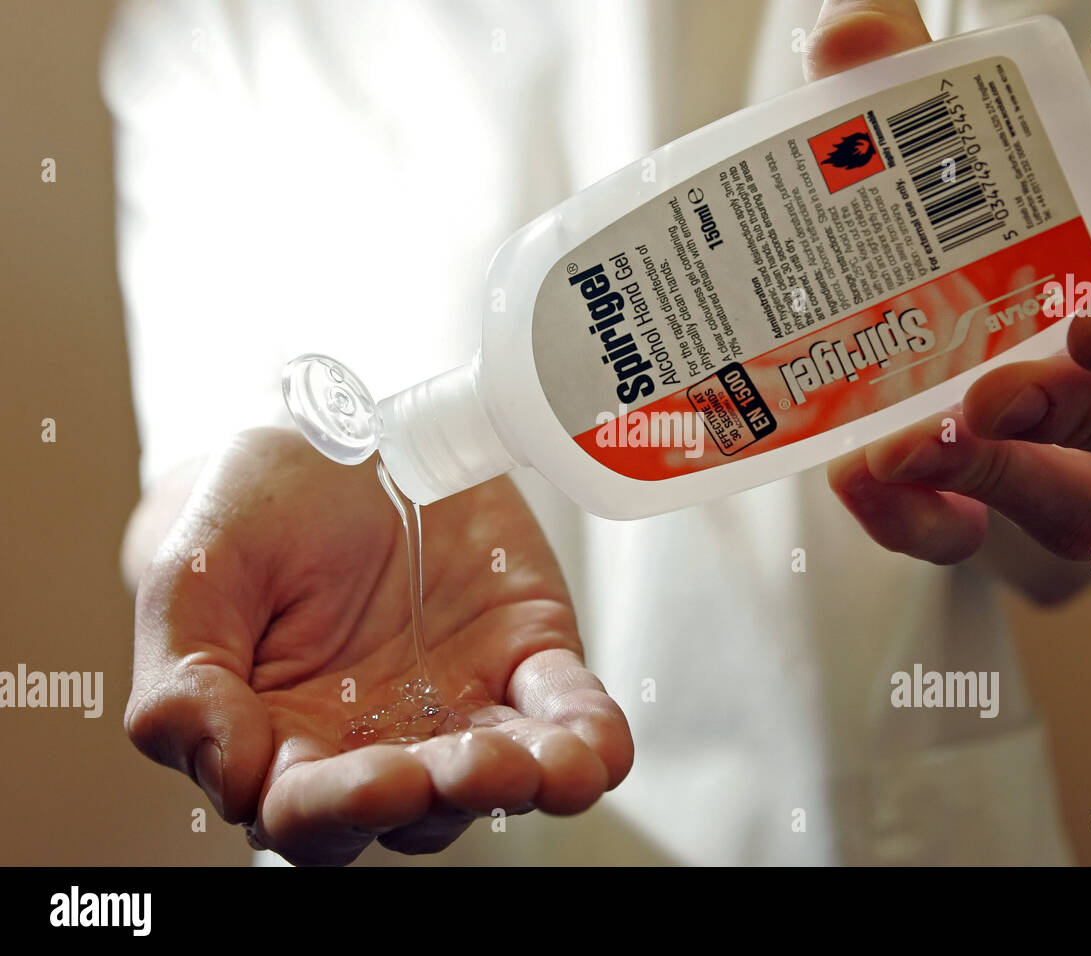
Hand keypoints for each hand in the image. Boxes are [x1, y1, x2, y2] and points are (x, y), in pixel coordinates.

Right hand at [126, 428, 632, 864]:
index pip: (306, 811)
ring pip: (498, 774)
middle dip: (446, 796)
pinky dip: (587, 736)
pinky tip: (597, 748)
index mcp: (281, 741)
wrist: (336, 434)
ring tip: (548, 767)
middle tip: (471, 768)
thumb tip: (234, 781)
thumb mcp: (192, 575)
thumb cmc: (252, 513)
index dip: (341, 808)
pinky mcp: (526, 659)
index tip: (379, 779)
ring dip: (528, 779)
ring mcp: (459, 705)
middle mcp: (377, 742)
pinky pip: (564, 709)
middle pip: (414, 807)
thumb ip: (185, 687)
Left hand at [808, 1, 1090, 567]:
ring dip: (1007, 482)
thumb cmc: (973, 244)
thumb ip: (910, 99)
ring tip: (906, 440)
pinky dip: (917, 521)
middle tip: (995, 390)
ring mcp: (1071, 474)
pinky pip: (973, 548)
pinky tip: (858, 480)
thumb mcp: (948, 166)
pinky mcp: (988, 528)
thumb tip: (851, 34)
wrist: (906, 338)